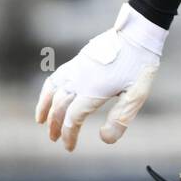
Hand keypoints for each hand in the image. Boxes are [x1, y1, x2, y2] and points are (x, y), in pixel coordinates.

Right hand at [35, 3, 165, 151]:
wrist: (137, 32)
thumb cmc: (140, 65)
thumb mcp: (136, 95)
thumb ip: (120, 118)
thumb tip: (104, 140)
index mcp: (93, 91)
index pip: (73, 119)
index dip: (69, 135)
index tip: (69, 147)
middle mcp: (79, 79)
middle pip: (60, 107)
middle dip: (55, 125)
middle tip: (54, 139)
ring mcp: (76, 68)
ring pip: (53, 90)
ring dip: (45, 107)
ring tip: (40, 120)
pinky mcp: (78, 60)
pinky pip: (57, 77)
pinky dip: (48, 89)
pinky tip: (50, 94)